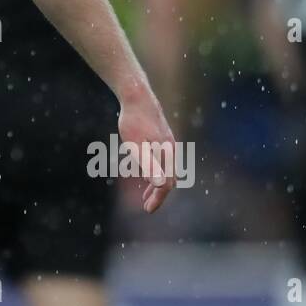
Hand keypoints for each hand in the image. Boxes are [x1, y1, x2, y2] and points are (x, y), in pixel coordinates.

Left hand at [117, 91, 178, 213]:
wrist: (137, 95)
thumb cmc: (134, 121)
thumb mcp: (137, 145)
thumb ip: (149, 165)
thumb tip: (161, 185)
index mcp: (166, 154)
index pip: (166, 183)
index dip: (157, 198)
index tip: (147, 210)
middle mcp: (171, 149)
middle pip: (169, 179)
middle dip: (158, 195)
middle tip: (147, 207)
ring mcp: (168, 143)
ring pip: (166, 170)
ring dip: (157, 184)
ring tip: (146, 196)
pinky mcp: (162, 137)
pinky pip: (163, 161)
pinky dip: (156, 172)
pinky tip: (145, 173)